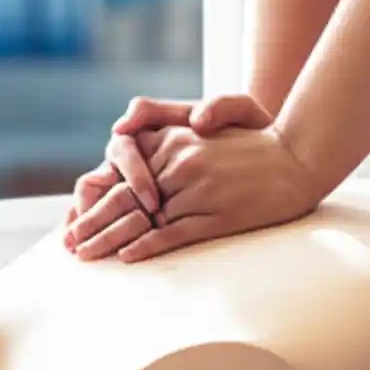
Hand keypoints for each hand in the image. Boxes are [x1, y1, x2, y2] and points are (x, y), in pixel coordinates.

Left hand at [65, 95, 302, 260]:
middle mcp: (182, 162)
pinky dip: (148, 245)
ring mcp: (198, 192)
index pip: (124, 168)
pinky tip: (127, 256)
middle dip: (92, 222)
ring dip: (110, 240)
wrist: (299, 159)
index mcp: (176, 138)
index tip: (76, 214)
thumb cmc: (253, 137)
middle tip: (70, 243)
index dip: (96, 194)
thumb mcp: (204, 113)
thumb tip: (124, 124)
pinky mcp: (217, 216)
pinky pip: (174, 234)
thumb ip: (165, 114)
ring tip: (86, 255)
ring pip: (143, 219)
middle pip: (125, 197)